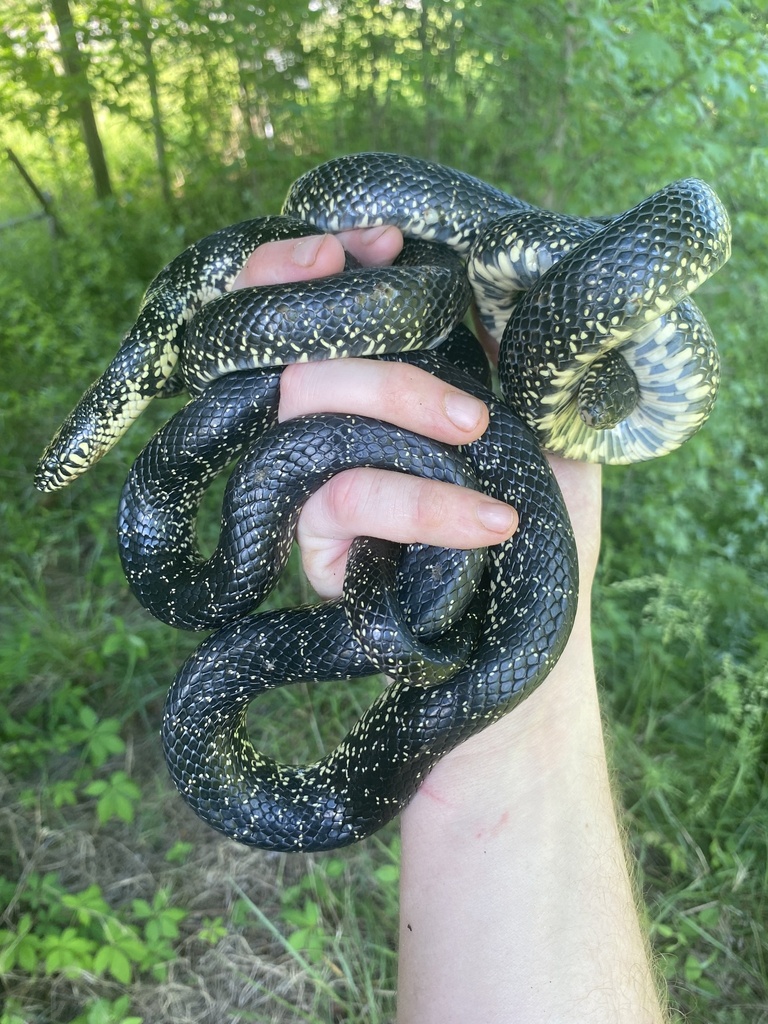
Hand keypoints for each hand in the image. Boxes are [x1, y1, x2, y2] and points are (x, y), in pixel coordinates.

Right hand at [232, 227, 518, 597]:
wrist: (539, 619)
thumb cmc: (542, 514)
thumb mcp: (539, 415)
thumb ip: (506, 346)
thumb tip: (490, 266)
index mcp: (369, 384)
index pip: (300, 307)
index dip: (311, 262)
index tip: (385, 242)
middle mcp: (325, 423)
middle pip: (297, 349)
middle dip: (380, 352)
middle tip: (472, 406)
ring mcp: (310, 479)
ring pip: (306, 402)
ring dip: (402, 404)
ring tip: (483, 440)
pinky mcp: (314, 542)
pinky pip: (343, 493)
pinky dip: (421, 501)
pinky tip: (492, 521)